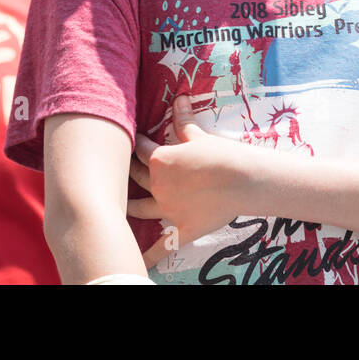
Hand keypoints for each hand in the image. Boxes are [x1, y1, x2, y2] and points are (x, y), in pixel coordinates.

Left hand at [127, 95, 257, 268]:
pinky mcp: (181, 227)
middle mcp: (158, 184)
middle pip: (135, 178)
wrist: (243, 179)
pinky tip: (136, 262)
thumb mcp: (199, 135)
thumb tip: (179, 97)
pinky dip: (148, 254)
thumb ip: (184, 120)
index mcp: (160, 160)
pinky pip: (162, 244)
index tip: (134, 141)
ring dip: (127, 207)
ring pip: (139, 208)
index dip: (138, 143)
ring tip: (115, 208)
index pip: (141, 149)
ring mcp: (167, 208)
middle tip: (118, 171)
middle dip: (127, 173)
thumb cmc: (222, 153)